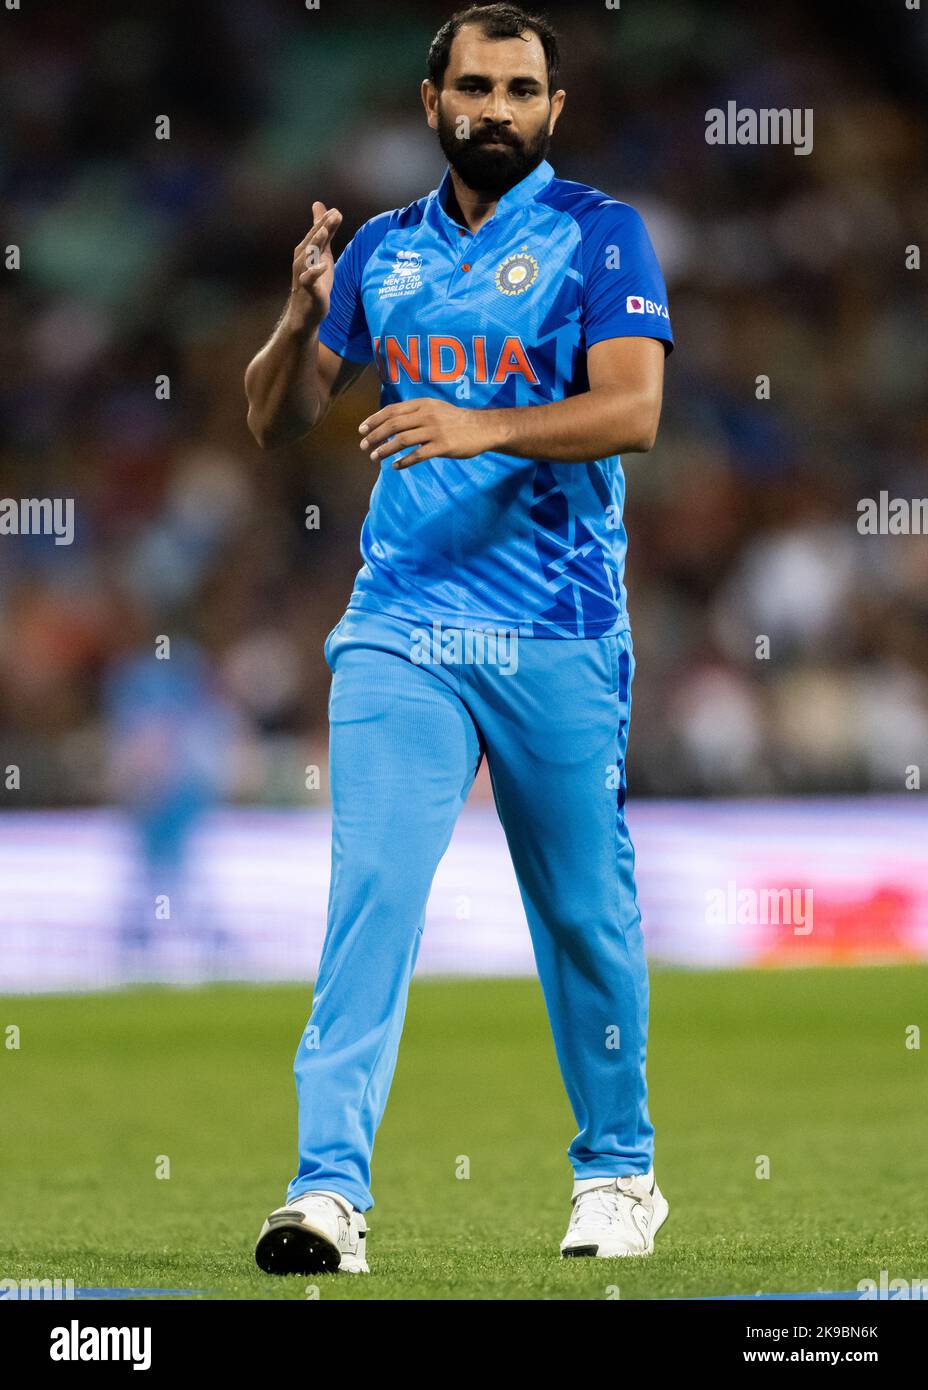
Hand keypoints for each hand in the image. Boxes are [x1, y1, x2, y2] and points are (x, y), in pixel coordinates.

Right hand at [288, 201, 342, 329]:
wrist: (306, 311)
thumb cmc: (315, 281)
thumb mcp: (324, 255)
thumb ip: (327, 234)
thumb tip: (330, 210)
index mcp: (306, 250)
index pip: (317, 233)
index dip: (326, 221)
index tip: (336, 211)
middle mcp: (301, 259)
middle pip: (312, 240)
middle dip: (322, 226)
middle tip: (333, 214)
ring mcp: (303, 274)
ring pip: (307, 256)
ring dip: (315, 243)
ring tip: (325, 232)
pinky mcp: (307, 289)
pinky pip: (309, 279)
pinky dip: (314, 272)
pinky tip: (322, 266)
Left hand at [358, 398, 494, 467]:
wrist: (482, 428)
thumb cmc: (456, 420)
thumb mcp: (435, 408)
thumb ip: (415, 412)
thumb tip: (392, 421)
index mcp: (423, 404)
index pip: (392, 410)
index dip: (374, 420)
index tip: (362, 429)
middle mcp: (426, 415)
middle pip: (393, 425)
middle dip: (375, 436)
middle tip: (363, 446)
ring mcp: (435, 431)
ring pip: (402, 440)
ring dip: (385, 449)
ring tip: (374, 457)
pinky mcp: (442, 446)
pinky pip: (418, 455)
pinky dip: (403, 461)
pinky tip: (395, 466)